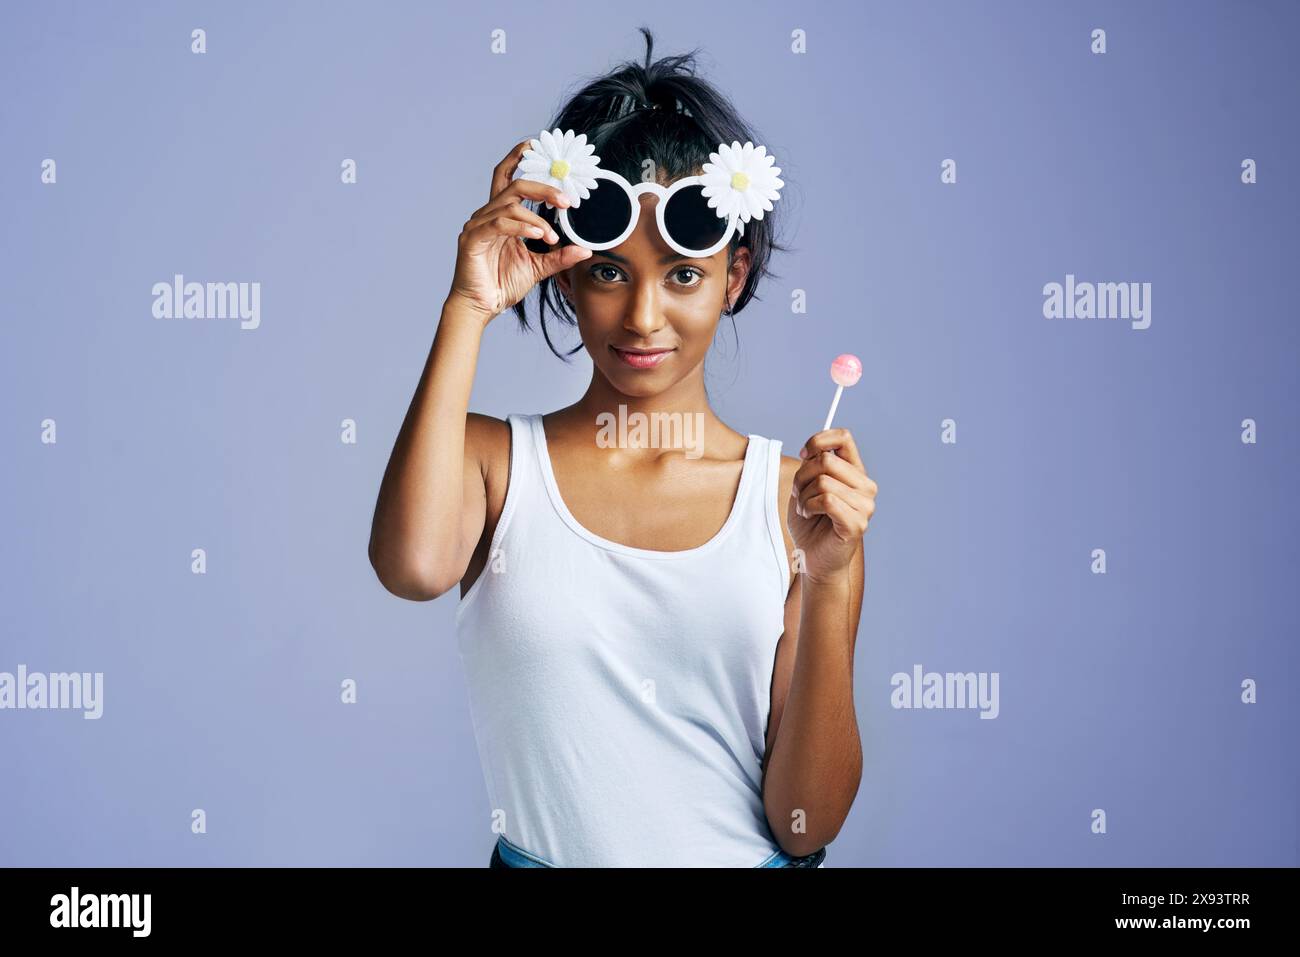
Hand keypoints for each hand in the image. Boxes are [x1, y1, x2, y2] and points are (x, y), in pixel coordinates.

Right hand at [446, 139, 592, 323]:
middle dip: (543, 188)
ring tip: (551, 236)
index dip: (518, 157)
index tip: (535, 146)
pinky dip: (522, 226)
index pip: (507, 177)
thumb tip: (585, 250)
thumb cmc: (501, 284)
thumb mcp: (537, 268)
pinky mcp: (473, 239)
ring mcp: (478, 226)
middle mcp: (487, 215)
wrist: (480, 307)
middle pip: (515, 185)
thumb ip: (558, 257)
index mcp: (501, 216)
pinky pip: (500, 224)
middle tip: (567, 200)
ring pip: (510, 205)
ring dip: (537, 218)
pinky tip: (537, 234)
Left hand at [789, 428, 877, 583]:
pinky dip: (809, 507)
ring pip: (823, 481)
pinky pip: (826, 500)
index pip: (843, 438)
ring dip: (803, 496)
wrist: (812, 559)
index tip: (804, 455)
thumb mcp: (806, 487)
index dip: (818, 441)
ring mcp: (865, 506)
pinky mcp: (857, 523)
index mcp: (855, 473)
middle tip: (798, 493)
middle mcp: (866, 487)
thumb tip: (813, 450)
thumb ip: (813, 466)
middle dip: (802, 476)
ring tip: (805, 509)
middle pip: (826, 460)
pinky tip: (809, 515)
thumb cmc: (810, 524)